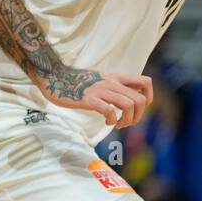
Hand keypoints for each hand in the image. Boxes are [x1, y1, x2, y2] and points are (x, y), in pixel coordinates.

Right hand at [37, 68, 153, 128]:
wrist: (53, 76)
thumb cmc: (74, 80)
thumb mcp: (99, 78)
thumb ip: (113, 84)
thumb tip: (125, 94)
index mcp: (115, 77)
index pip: (146, 82)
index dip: (148, 98)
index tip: (137, 108)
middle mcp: (111, 83)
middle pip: (140, 100)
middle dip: (138, 116)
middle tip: (126, 122)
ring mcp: (100, 90)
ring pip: (129, 105)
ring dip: (127, 120)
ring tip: (117, 124)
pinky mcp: (89, 99)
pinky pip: (110, 111)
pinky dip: (112, 120)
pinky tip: (106, 121)